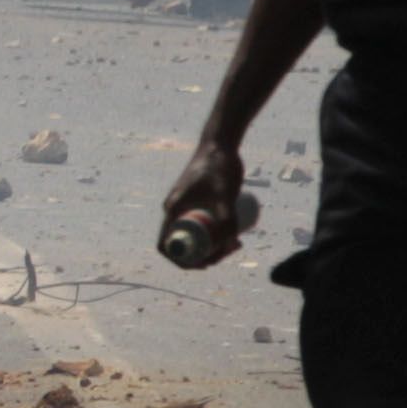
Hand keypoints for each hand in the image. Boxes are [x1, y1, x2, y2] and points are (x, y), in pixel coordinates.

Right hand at [158, 138, 245, 266]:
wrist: (221, 143)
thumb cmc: (219, 165)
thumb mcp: (224, 195)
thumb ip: (227, 218)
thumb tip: (230, 244)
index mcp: (172, 211)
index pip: (168, 246)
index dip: (184, 262)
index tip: (208, 264)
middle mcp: (176, 211)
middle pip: (186, 245)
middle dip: (207, 255)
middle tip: (232, 250)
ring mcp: (187, 208)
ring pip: (197, 237)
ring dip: (214, 248)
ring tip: (238, 244)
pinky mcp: (199, 203)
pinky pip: (204, 228)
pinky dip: (216, 237)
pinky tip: (234, 238)